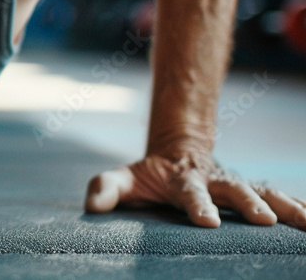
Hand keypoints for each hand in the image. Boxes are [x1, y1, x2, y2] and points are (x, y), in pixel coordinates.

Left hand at [84, 153, 305, 229]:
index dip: (197, 205)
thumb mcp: (123, 179)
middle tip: (264, 219)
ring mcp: (236, 186)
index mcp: (182, 181)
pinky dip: (300, 206)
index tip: (207, 220)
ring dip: (285, 205)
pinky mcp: (253, 193)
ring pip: (265, 191)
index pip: (189, 193)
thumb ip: (106, 188)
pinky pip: (282, 198)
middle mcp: (215, 182)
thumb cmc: (148, 177)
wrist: (177, 157)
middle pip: (234, 190)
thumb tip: (92, 205)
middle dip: (248, 203)